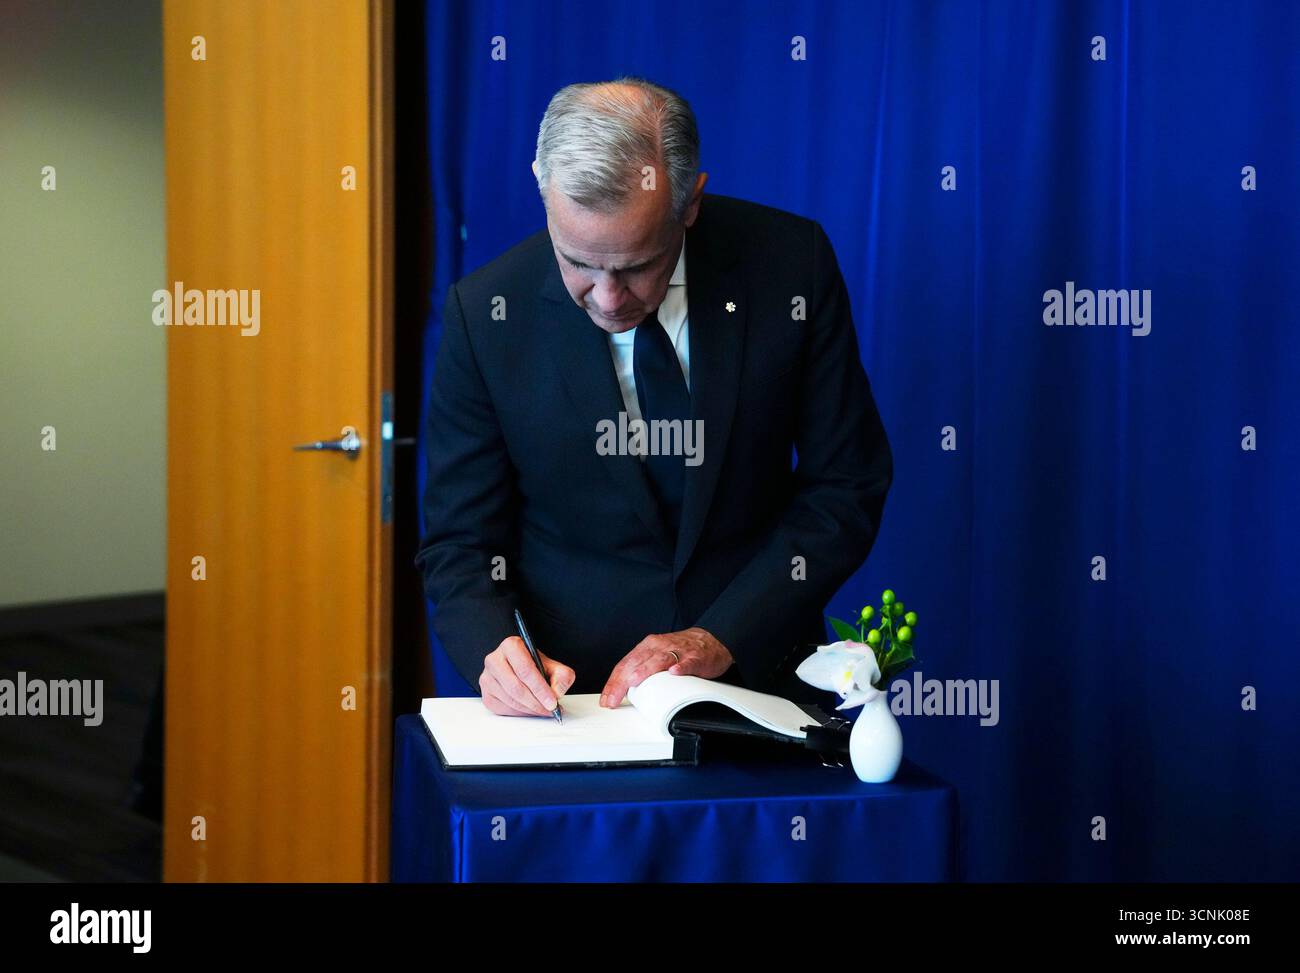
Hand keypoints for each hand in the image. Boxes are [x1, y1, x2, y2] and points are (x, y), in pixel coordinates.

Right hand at [479, 635, 575, 716]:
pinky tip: (530, 710)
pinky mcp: (486, 694)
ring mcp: (487, 677)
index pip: (525, 670)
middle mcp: (494, 660)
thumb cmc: (534, 665)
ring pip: (510, 700)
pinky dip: (520, 713)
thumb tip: (557, 693)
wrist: (519, 667)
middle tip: (550, 709)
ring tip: (543, 710)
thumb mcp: (553, 665)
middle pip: (516, 688)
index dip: (540, 689)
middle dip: (536, 703)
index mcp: (511, 646)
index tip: (552, 702)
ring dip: (530, 709)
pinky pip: (503, 709)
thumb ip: (562, 676)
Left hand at [600, 627, 733, 707]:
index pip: (625, 664)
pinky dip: (681, 667)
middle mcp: (660, 646)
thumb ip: (641, 668)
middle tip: (613, 698)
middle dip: (622, 681)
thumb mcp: (656, 656)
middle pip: (637, 662)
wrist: (709, 640)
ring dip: (645, 670)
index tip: (606, 698)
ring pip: (659, 660)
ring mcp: (678, 651)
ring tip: (634, 682)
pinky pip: (687, 662)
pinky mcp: (696, 657)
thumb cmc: (680, 651)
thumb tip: (623, 690)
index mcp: (647, 647)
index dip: (614, 682)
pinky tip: (675, 672)